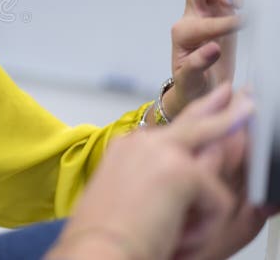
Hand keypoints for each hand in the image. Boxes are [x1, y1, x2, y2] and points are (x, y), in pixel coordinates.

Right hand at [46, 85, 264, 259]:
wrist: (96, 252)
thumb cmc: (107, 235)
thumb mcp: (133, 200)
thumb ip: (161, 181)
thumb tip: (201, 173)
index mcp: (126, 149)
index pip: (172, 129)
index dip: (197, 119)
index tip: (215, 106)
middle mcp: (142, 143)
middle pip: (196, 121)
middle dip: (225, 109)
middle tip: (243, 96)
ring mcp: (163, 152)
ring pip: (217, 153)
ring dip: (212, 200)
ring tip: (233, 140)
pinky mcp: (183, 172)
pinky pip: (220, 201)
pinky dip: (205, 229)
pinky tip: (179, 240)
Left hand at [167, 0, 241, 117]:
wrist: (195, 88)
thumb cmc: (191, 85)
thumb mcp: (189, 81)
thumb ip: (197, 66)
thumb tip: (213, 48)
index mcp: (183, 33)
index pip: (205, 21)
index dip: (225, 24)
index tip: (240, 27)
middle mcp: (193, 18)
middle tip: (231, 2)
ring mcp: (207, 13)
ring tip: (237, 5)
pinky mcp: (222, 15)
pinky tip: (241, 8)